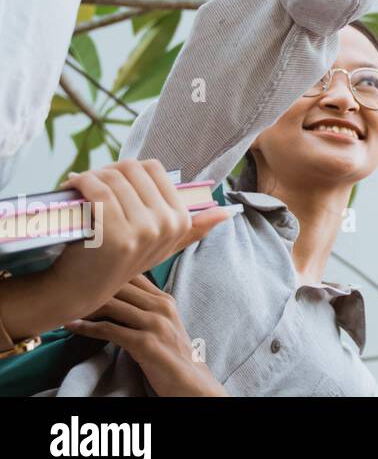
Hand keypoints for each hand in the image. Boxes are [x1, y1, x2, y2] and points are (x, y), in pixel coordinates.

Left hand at [44, 160, 232, 323]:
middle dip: (106, 170)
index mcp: (179, 220)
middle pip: (132, 168)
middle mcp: (167, 225)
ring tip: (78, 187)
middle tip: (89, 182)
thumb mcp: (163, 245)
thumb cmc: (119, 260)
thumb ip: (193, 228)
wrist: (83, 290)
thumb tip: (226, 212)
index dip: (126, 170)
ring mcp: (143, 231)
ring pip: (113, 177)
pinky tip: (71, 189)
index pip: (153, 168)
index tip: (108, 181)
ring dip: (89, 176)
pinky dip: (80, 184)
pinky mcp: (116, 235)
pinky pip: (98, 190)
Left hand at [68, 276, 226, 395]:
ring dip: (85, 307)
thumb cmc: (170, 354)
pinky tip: (72, 326)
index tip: (84, 276)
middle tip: (67, 291)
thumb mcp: (162, 324)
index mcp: (165, 299)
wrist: (188, 381)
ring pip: (112, 305)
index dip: (108, 272)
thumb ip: (145, 309)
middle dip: (92, 287)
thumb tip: (115, 299)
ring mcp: (155, 324)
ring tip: (64, 307)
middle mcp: (162, 307)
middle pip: (120, 285)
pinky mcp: (145, 343)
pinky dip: (86, 328)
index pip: (134, 274)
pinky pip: (109, 330)